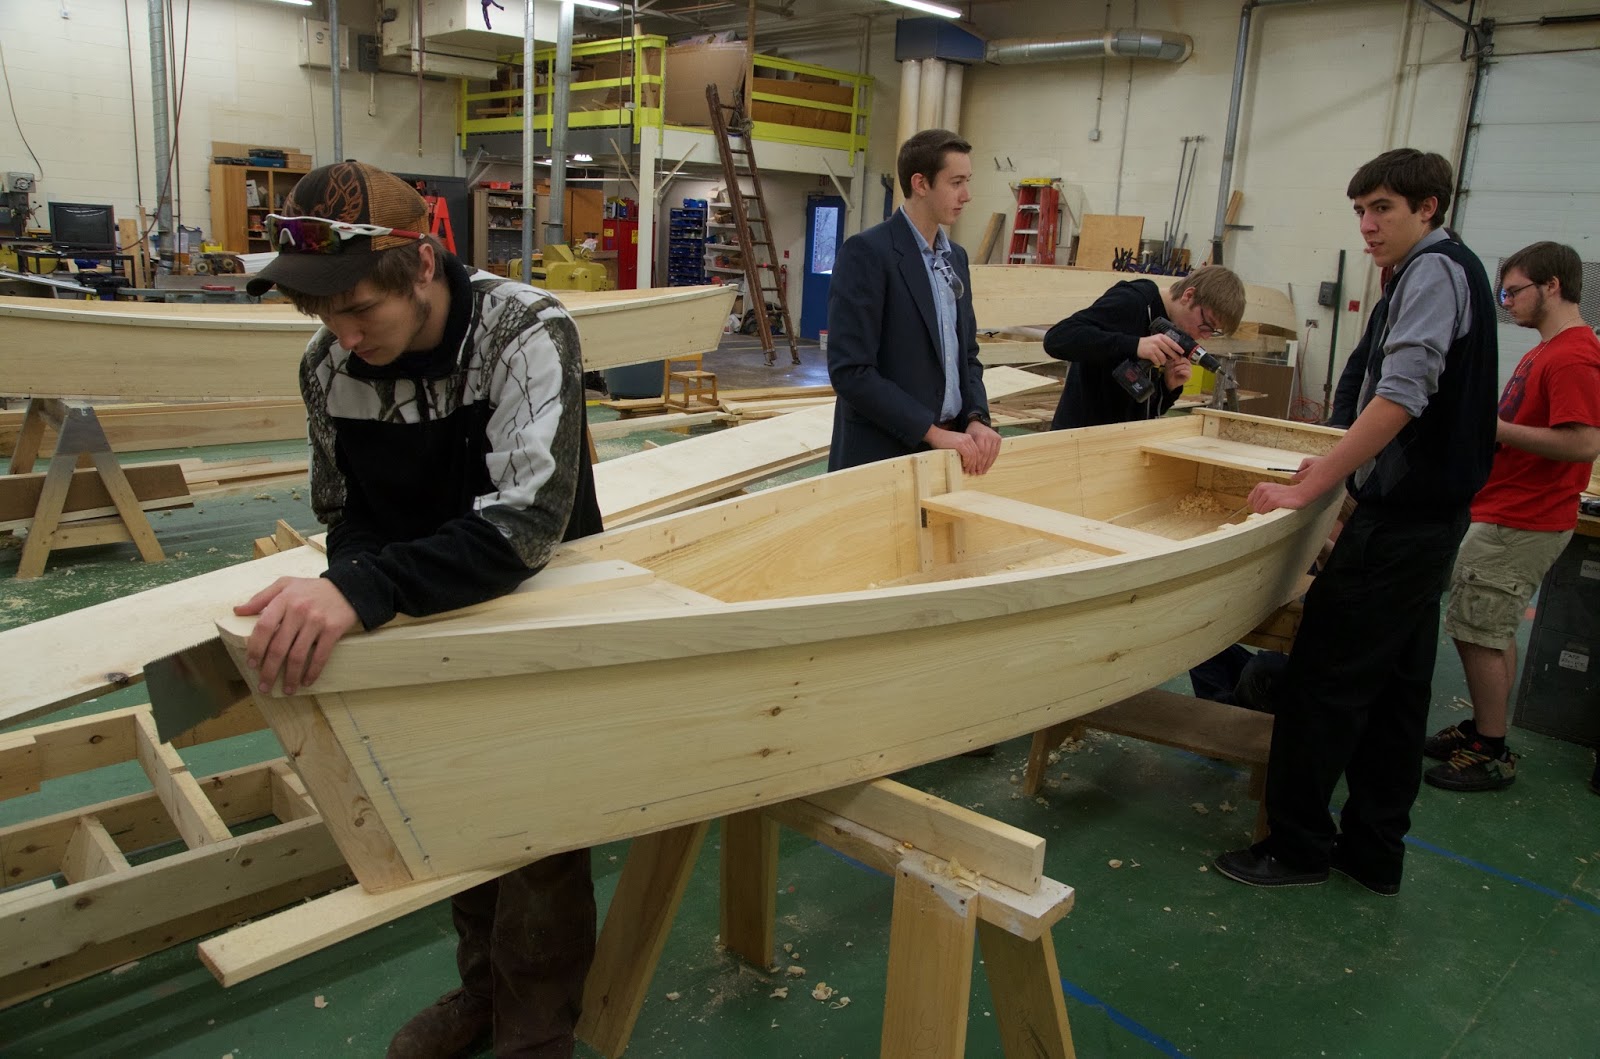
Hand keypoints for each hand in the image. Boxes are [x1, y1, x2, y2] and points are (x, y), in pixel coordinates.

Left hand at [235, 577, 359, 694]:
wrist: (348, 586)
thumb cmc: (312, 588)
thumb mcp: (285, 584)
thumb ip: (260, 597)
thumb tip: (238, 610)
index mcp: (284, 600)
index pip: (264, 627)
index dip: (256, 648)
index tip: (251, 664)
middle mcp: (299, 611)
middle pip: (279, 647)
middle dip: (269, 670)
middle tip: (264, 686)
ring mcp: (316, 621)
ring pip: (298, 655)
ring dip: (291, 677)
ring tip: (287, 690)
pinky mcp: (333, 630)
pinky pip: (320, 655)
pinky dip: (313, 672)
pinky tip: (306, 681)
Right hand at [924, 423, 978, 470]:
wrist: (934, 434)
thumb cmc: (942, 442)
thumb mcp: (955, 445)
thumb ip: (962, 451)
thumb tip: (967, 463)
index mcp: (968, 438)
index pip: (977, 451)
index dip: (977, 461)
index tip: (975, 469)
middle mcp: (968, 438)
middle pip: (977, 453)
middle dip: (975, 464)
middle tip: (973, 472)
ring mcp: (964, 440)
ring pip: (973, 455)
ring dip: (971, 465)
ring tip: (968, 471)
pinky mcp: (959, 444)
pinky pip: (967, 455)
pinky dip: (967, 461)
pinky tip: (964, 466)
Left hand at [963, 420, 1001, 474]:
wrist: (978, 424)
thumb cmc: (970, 433)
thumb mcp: (967, 439)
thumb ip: (969, 450)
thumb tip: (967, 465)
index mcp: (980, 435)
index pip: (980, 452)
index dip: (978, 462)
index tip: (974, 469)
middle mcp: (989, 436)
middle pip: (986, 454)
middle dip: (982, 465)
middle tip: (979, 472)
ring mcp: (995, 437)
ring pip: (992, 454)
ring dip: (988, 464)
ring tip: (983, 471)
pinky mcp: (999, 439)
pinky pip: (996, 452)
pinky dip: (992, 460)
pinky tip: (988, 466)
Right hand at [1137, 332, 1184, 366]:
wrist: (1136, 345)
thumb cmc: (1148, 343)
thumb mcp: (1157, 339)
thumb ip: (1165, 343)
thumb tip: (1174, 350)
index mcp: (1161, 337)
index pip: (1172, 342)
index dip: (1178, 348)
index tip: (1182, 352)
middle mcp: (1158, 341)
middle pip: (1169, 350)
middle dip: (1174, 356)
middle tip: (1177, 359)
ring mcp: (1154, 347)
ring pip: (1163, 357)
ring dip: (1163, 361)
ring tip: (1161, 361)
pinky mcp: (1150, 353)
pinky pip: (1157, 361)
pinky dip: (1157, 363)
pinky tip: (1156, 362)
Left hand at [1163, 360, 1191, 389]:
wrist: (1169, 382)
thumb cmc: (1170, 373)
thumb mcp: (1169, 365)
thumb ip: (1173, 360)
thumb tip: (1175, 357)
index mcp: (1184, 362)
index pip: (1183, 358)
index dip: (1177, 358)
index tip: (1172, 361)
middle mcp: (1188, 366)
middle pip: (1186, 361)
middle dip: (1178, 362)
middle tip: (1173, 365)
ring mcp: (1189, 371)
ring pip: (1186, 366)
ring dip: (1179, 367)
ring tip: (1174, 370)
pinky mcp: (1189, 376)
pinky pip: (1187, 372)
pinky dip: (1181, 371)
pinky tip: (1177, 373)